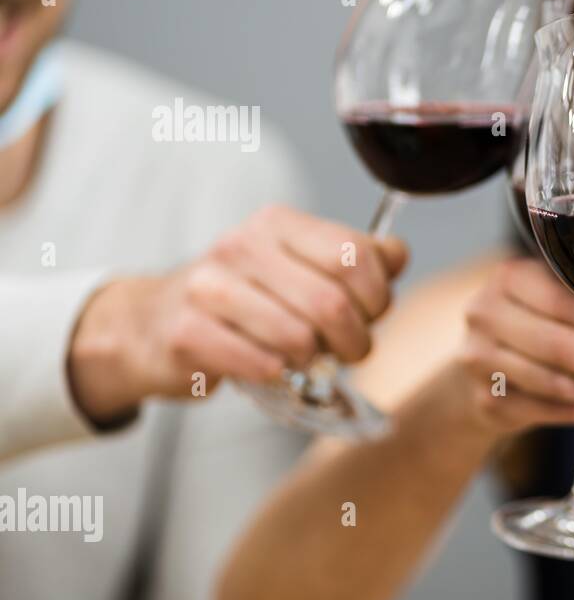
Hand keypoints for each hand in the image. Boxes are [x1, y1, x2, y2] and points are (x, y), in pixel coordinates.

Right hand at [68, 205, 407, 422]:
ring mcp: (209, 288)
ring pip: (300, 339)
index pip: (355, 255)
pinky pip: (261, 364)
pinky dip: (277, 375)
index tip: (371, 314)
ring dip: (314, 361)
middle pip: (333, 303)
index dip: (378, 296)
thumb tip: (397, 254)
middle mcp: (241, 246)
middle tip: (347, 350)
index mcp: (277, 224)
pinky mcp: (187, 332)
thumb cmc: (242, 299)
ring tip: (304, 358)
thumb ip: (355, 258)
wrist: (150, 324)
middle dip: (355, 340)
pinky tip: (269, 367)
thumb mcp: (297, 266)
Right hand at [455, 256, 573, 433]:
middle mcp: (485, 313)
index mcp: (509, 278)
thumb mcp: (552, 298)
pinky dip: (573, 409)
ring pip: (552, 381)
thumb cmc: (534, 324)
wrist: (482, 365)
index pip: (566, 303)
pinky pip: (543, 409)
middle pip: (559, 344)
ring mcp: (478, 358)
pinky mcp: (484, 398)